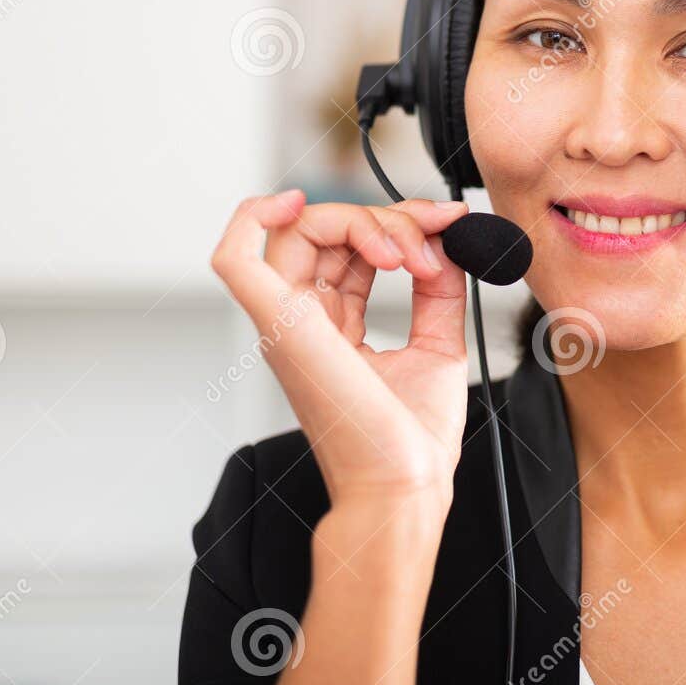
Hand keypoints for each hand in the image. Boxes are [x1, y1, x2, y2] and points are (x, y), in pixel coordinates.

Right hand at [210, 189, 471, 511]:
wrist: (405, 484)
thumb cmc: (412, 438)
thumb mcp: (438, 345)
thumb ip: (437, 290)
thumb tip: (444, 242)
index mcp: (331, 325)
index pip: (349, 246)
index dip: (401, 222)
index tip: (451, 225)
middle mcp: (300, 320)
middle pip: (324, 229)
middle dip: (389, 218)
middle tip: (435, 240)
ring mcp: (284, 322)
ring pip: (297, 229)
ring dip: (363, 219)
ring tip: (408, 255)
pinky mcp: (278, 326)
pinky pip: (234, 259)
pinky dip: (251, 216)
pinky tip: (292, 200)